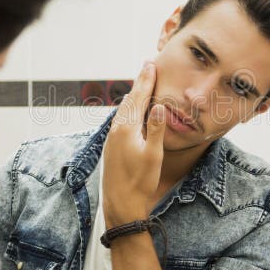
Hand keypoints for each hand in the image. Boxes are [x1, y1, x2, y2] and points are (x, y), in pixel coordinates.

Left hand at [102, 62, 166, 227]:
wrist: (120, 205)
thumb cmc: (139, 182)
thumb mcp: (153, 155)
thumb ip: (156, 129)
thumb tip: (157, 105)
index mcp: (126, 128)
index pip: (139, 98)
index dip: (146, 81)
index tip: (151, 65)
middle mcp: (116, 130)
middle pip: (129, 100)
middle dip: (139, 83)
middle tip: (146, 67)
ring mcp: (112, 138)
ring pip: (123, 110)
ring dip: (133, 96)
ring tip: (140, 84)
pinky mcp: (112, 146)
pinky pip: (120, 120)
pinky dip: (128, 109)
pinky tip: (130, 111)